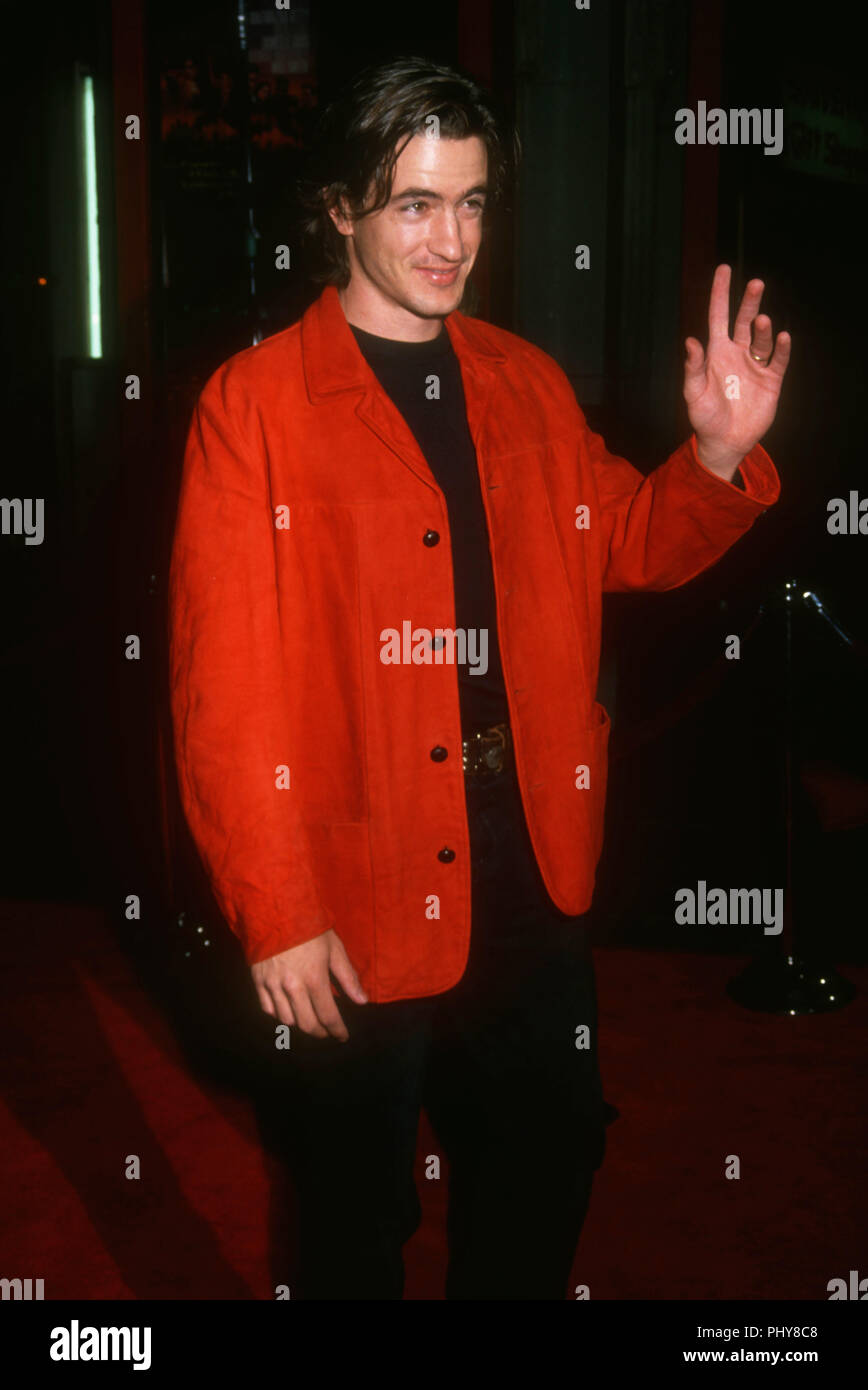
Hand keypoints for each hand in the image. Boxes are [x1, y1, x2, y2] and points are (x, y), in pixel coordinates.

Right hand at [251, 929, 367, 1040]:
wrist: (275, 909)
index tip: (342, 1036)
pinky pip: (268, 1009)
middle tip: (327, 1030)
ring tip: (309, 1020)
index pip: (328, 1016)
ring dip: (300, 1025)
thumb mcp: (334, 948)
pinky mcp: (258, 982)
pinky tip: (288, 1011)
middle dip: (320, 1032)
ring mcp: (273, 986)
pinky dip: (279, 1015)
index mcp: (315, 979)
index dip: (337, 1030)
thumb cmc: (309, 926)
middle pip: (307, 1024)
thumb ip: (348, 977)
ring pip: (286, 1020)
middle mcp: (293, 987)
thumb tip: (362, 1001)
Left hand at [683, 263, 790, 477]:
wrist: (725, 442)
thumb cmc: (704, 418)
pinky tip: (782, 337)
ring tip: (761, 321)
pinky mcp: (771, 380)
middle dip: (749, 301)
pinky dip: (781, 349)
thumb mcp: (693, 394)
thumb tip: (691, 341)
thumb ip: (692, 368)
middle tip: (755, 283)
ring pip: (761, 339)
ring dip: (762, 329)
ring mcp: (755, 366)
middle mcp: (736, 354)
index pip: (718, 316)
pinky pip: (778, 360)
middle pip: (744, 321)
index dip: (720, 293)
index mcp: (716, 353)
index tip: (724, 269)